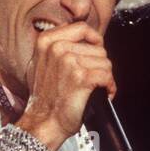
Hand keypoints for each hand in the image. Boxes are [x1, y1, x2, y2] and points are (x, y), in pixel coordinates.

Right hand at [19, 23, 116, 150]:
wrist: (43, 123)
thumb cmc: (44, 98)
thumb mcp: (40, 63)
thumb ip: (55, 46)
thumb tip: (78, 35)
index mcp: (47, 41)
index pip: (82, 27)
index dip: (94, 40)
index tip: (96, 50)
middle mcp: (57, 48)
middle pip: (98, 48)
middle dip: (99, 65)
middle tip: (92, 79)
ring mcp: (69, 61)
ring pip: (105, 62)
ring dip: (104, 77)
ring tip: (94, 88)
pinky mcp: (82, 77)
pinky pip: (107, 76)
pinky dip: (109, 87)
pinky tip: (103, 94)